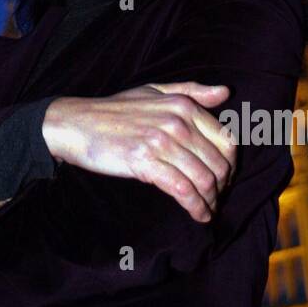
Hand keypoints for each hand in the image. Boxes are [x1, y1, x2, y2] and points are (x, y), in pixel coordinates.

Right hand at [41, 81, 235, 222]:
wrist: (77, 124)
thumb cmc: (115, 110)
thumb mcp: (153, 91)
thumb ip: (191, 91)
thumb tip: (224, 92)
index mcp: (183, 104)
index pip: (226, 140)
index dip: (230, 164)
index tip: (225, 178)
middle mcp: (177, 121)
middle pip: (218, 163)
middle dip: (222, 186)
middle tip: (217, 198)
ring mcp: (161, 141)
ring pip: (203, 179)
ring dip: (211, 201)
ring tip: (208, 210)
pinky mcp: (145, 162)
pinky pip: (182, 190)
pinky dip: (196, 207)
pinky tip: (198, 215)